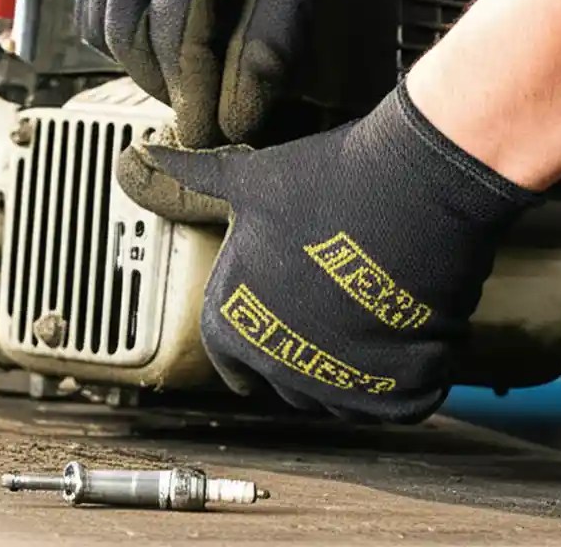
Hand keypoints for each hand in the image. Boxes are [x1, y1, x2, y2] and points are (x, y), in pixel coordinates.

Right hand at [75, 0, 361, 147]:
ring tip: (179, 87)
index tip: (205, 131)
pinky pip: (92, 7)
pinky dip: (113, 42)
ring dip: (136, 66)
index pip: (171, 36)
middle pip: (127, 35)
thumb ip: (270, 47)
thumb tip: (238, 117)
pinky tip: (152, 55)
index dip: (190, 94)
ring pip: (102, 26)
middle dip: (160, 86)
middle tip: (196, 116)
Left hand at [142, 84, 540, 421]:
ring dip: (351, 370)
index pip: (228, 357)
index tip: (274, 327)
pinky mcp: (392, 393)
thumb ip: (197, 180)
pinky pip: (391, 404)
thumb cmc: (329, 182)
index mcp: (233, 323)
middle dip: (304, 352)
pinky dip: (399, 379)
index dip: (250, 342)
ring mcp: (336, 386)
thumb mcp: (252, 179)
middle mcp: (277, 366)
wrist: (414, 190)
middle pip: (285, 380)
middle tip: (334, 306)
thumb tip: (146, 157)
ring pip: (338, 398)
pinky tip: (406, 331)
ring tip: (371, 315)